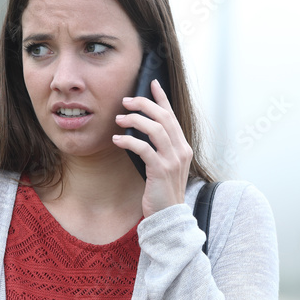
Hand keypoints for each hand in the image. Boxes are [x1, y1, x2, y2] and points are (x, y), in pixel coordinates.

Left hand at [113, 79, 192, 217]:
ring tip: (119, 119)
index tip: (152, 82)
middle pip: (164, 117)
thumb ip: (159, 148)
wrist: (169, 216)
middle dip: (144, 104)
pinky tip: (117, 140)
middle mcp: (181, 150)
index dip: (162, 97)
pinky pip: (144, 148)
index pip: (172, 115)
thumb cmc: (162, 190)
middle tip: (125, 101)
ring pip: (155, 129)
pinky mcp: (161, 170)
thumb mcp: (164, 165)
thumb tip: (141, 129)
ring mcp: (173, 160)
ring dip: (134, 120)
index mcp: (183, 146)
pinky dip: (129, 141)